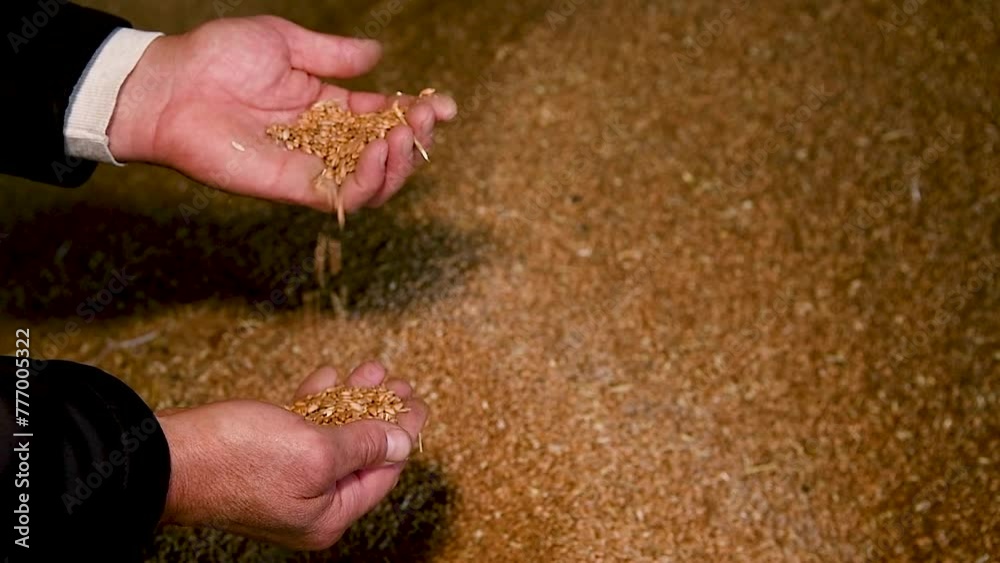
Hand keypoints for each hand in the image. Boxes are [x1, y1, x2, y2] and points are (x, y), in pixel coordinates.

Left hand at [107, 15, 456, 212]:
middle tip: (425, 118)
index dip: (418, 113)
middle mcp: (324, 141)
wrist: (171, 84)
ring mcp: (312, 167)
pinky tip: (378, 153)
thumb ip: (334, 54)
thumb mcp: (285, 41)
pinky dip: (367, 182)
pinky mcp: (294, 188)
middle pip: (387, 154)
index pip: (384, 117)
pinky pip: (342, 198)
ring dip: (398, 164)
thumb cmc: (217, 57)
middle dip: (416, 138)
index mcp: (327, 106)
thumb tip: (378, 56)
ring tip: (403, 136)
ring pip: (373, 183)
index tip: (443, 104)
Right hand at [155, 361, 428, 549]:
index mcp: (328, 516)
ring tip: (370, 370)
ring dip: (353, 400)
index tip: (416, 401)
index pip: (383, 472)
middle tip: (397, 382)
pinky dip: (319, 403)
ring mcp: (286, 482)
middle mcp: (310, 505)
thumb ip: (364, 446)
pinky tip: (329, 378)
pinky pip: (303, 430)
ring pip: (333, 436)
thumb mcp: (315, 450)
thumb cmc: (236, 459)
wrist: (167, 457)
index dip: (404, 433)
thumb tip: (402, 442)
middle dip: (381, 413)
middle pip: (361, 453)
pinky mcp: (263, 458)